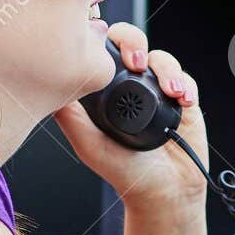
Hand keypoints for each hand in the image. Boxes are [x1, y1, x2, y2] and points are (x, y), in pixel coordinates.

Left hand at [53, 22, 208, 212]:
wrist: (162, 193)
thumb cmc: (124, 172)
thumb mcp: (87, 145)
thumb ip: (69, 116)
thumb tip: (48, 84)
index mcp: (105, 90)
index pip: (103, 51)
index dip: (105, 42)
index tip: (106, 55)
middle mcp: (130, 85)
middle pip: (132, 43)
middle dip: (136, 43)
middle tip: (137, 62)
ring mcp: (157, 90)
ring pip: (161, 59)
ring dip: (166, 69)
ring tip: (169, 90)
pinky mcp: (183, 100)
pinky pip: (186, 80)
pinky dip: (185, 85)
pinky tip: (183, 100)